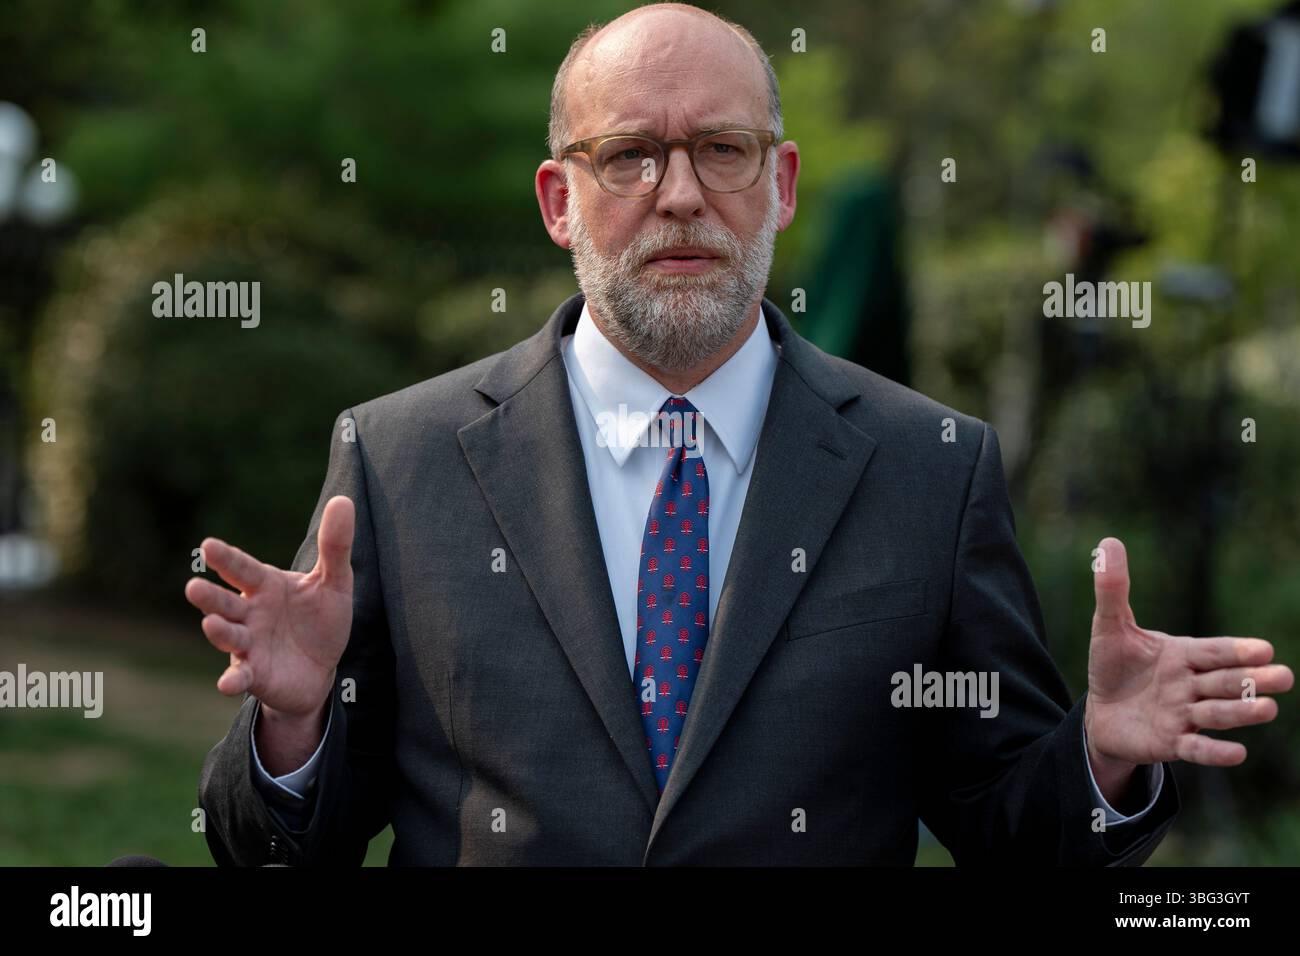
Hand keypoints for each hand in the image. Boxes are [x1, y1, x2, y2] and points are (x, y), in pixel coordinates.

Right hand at [184, 495, 355, 719]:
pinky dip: (233, 680)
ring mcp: (248, 644)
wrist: (322, 669)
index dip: (227, 558)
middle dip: (210, 596)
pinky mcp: (254, 673)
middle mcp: (250, 612)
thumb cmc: (321, 620)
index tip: (208, 545)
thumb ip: (335, 546)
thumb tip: (343, 500)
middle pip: (225, 601)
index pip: (243, 568)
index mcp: (266, 586)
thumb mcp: (334, 582)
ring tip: (210, 623)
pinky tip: (228, 683)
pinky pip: (240, 676)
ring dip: (218, 631)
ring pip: (228, 635)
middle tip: (194, 587)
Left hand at [1084, 537, 1292, 785]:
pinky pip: (1197, 749)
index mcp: (1183, 655)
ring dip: (1241, 712)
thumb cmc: (1113, 666)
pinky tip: (1238, 752)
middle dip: (1251, 680)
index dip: (1236, 650)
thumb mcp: (1110, 626)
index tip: (1263, 649)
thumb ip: (1113, 589)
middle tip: (1284, 677)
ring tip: (1267, 708)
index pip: (1214, 651)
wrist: (1101, 712)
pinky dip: (1216, 752)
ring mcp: (1184, 715)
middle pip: (1224, 682)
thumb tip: (1108, 543)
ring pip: (1217, 714)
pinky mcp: (1172, 744)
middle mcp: (1190, 685)